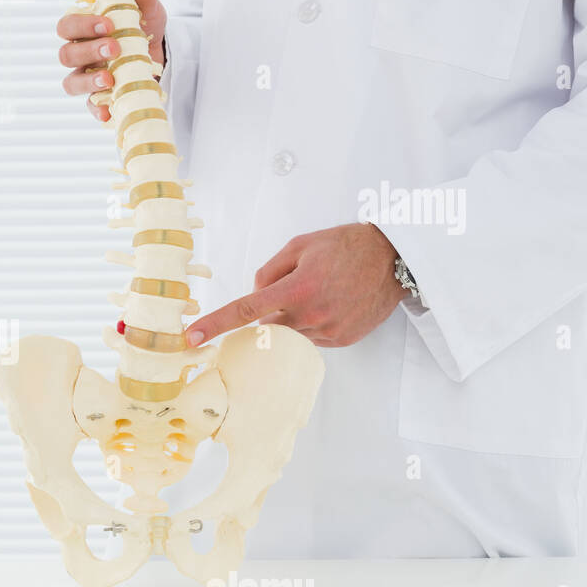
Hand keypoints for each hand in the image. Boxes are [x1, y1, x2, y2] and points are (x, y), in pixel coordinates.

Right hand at [57, 0, 166, 122]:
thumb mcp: (149, 12)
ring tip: (109, 79)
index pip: (67, 26)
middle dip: (89, 51)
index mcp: (84, 30)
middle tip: (114, 48)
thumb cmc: (143, 29)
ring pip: (72, 82)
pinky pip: (90, 106)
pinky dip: (97, 109)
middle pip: (66, 54)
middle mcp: (80, 54)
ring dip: (88, 80)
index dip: (82, 25)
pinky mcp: (98, 97)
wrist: (159, 55)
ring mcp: (86, 78)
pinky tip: (107, 111)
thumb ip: (146, 1)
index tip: (108, 24)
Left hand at [184, 223, 407, 348]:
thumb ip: (268, 271)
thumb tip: (254, 296)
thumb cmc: (346, 246)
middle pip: (266, 325)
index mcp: (296, 288)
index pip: (245, 310)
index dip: (215, 325)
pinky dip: (311, 324)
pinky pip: (310, 339)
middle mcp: (311, 314)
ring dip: (292, 317)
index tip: (191, 338)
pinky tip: (331, 304)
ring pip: (288, 334)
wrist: (395, 258)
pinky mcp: (342, 341)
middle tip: (294, 288)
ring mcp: (327, 331)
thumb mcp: (300, 245)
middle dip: (269, 311)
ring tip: (319, 293)